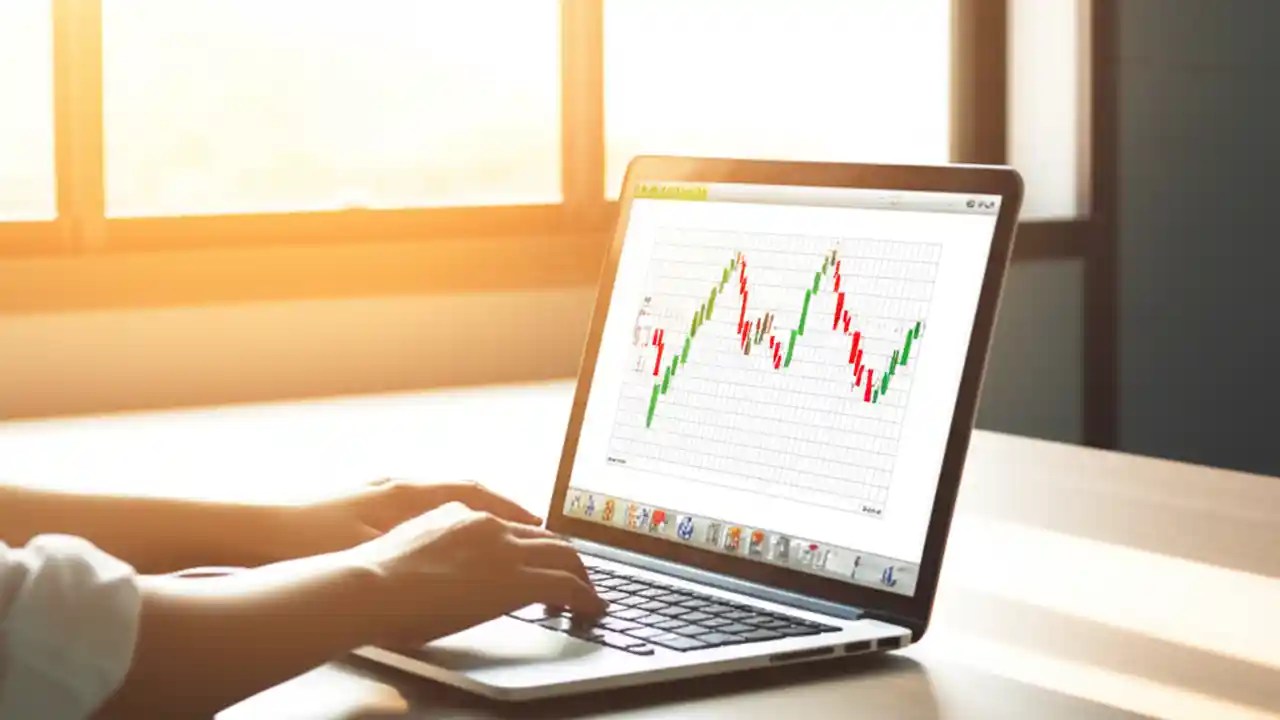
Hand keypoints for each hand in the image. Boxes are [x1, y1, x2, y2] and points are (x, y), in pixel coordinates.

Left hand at [273, 478, 541, 562]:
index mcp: (408, 493)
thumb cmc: (312, 540)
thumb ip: (419, 547)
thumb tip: (460, 551)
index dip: (512, 510)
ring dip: (471, 515)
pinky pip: (418, 509)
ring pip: (441, 500)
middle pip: (464, 492)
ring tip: (493, 534)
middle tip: (531, 529)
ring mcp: (379, 494)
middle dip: (501, 510)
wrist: (257, 531)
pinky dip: (442, 520)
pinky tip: (439, 537)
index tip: (540, 525)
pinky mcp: (360, 506)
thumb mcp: (374, 551)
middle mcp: (398, 486)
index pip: (475, 494)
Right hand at [345, 501, 604, 647]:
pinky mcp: (516, 579)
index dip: (535, 545)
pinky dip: (586, 597)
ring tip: (590, 597)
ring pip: (565, 556)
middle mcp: (491, 525)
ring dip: (581, 577)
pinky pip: (566, 584)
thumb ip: (438, 546)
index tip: (543, 559)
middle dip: (567, 558)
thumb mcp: (411, 545)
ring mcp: (506, 549)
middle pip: (547, 536)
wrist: (372, 586)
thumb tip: (447, 566)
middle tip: (577, 579)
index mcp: (464, 514)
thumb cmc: (377, 579)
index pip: (516, 526)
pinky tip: (592, 610)